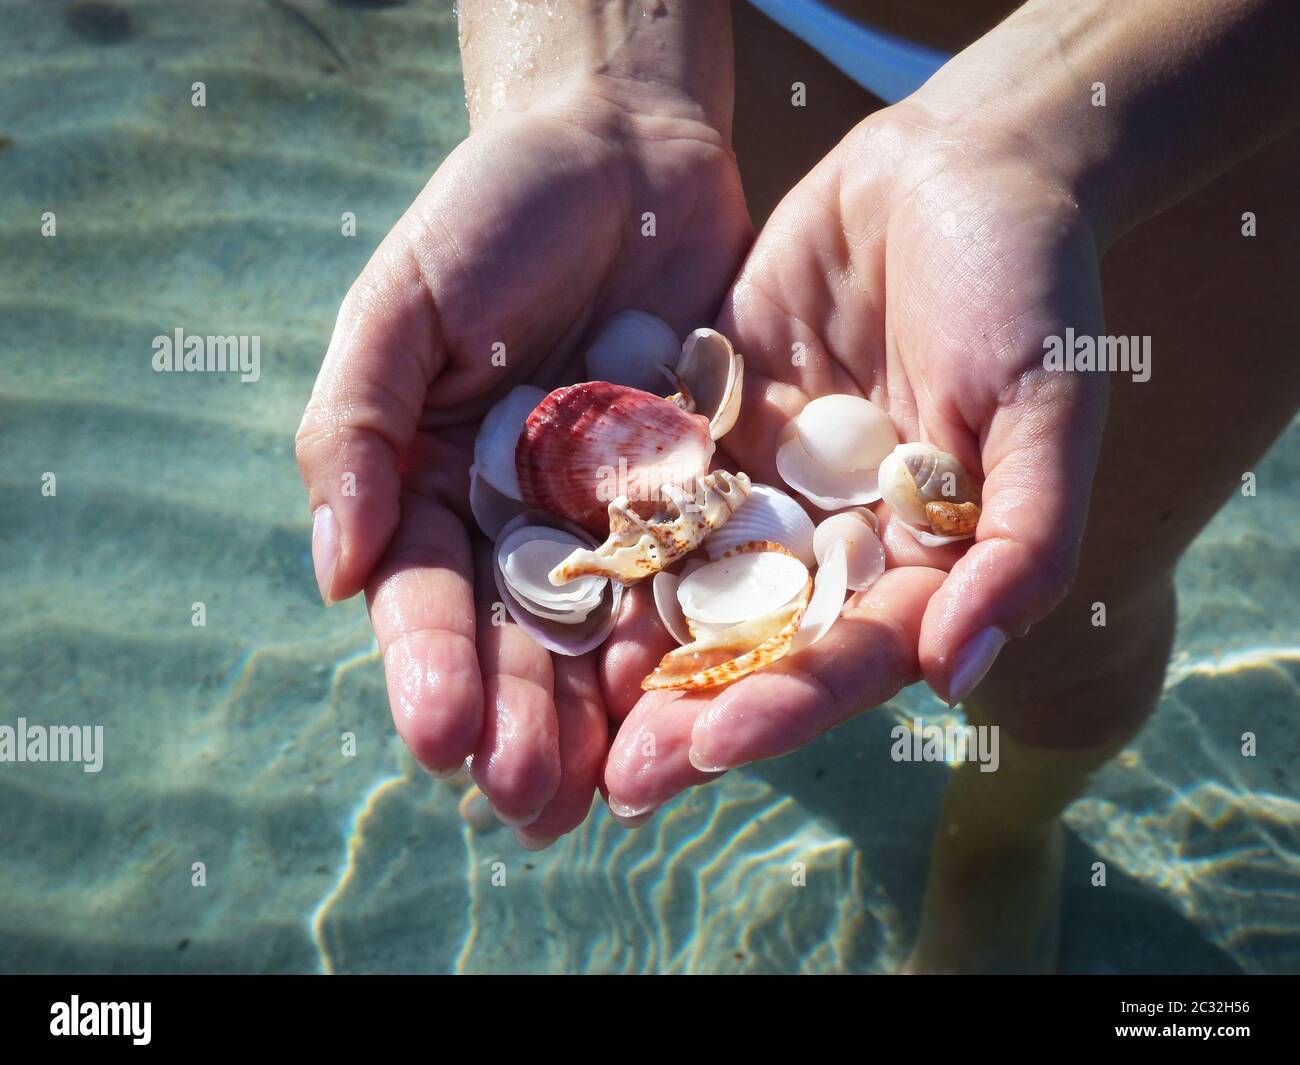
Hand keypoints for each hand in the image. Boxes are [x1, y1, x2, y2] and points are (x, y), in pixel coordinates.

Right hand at [295, 87, 749, 840]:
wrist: (629, 153)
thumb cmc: (494, 213)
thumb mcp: (404, 304)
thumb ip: (358, 427)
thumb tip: (334, 568)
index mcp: (437, 486)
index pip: (428, 593)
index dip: (430, 664)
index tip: (436, 734)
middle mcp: (525, 521)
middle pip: (521, 638)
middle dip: (521, 719)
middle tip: (530, 801)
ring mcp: (619, 518)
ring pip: (611, 633)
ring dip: (606, 717)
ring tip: (606, 794)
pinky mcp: (705, 497)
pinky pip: (704, 575)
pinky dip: (700, 637)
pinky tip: (702, 701)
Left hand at [602, 104, 1108, 815]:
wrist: (964, 166)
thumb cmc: (1033, 290)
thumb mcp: (1048, 410)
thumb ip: (1022, 543)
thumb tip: (959, 674)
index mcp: (919, 562)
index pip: (848, 657)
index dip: (784, 707)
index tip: (708, 750)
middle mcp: (836, 540)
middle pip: (757, 640)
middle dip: (688, 709)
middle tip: (613, 784)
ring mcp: (771, 483)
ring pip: (691, 577)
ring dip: (631, 646)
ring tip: (553, 711)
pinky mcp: (716, 421)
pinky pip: (657, 481)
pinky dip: (608, 529)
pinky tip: (538, 573)